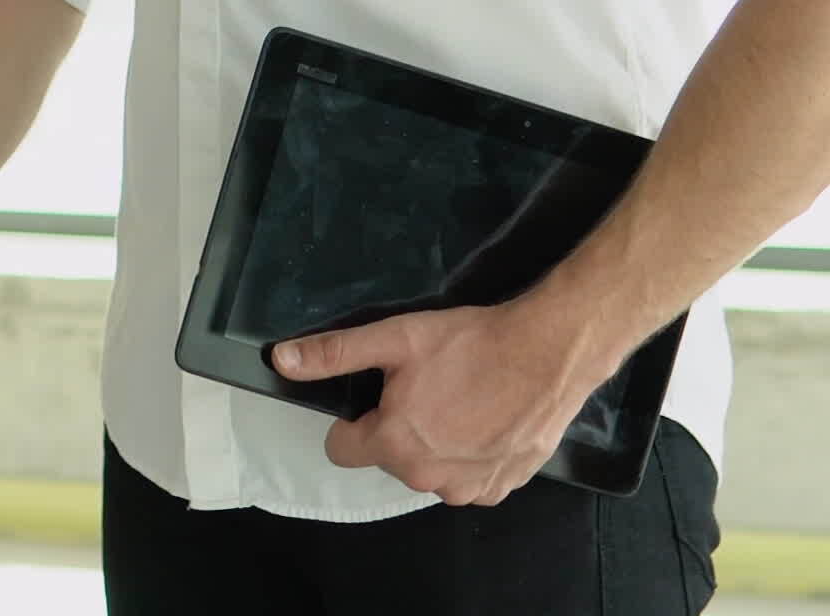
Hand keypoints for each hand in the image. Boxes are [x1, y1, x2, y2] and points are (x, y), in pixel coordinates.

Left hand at [268, 298, 609, 505]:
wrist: (548, 353)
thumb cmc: (470, 344)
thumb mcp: (395, 339)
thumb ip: (334, 354)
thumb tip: (281, 361)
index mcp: (394, 445)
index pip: (342, 449)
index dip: (353, 420)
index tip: (379, 397)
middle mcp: (426, 479)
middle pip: (390, 457)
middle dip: (399, 429)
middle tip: (428, 390)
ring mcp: (468, 489)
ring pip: (430, 470)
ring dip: (437, 445)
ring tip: (461, 403)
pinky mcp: (502, 487)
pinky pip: (468, 479)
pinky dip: (471, 457)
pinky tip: (487, 422)